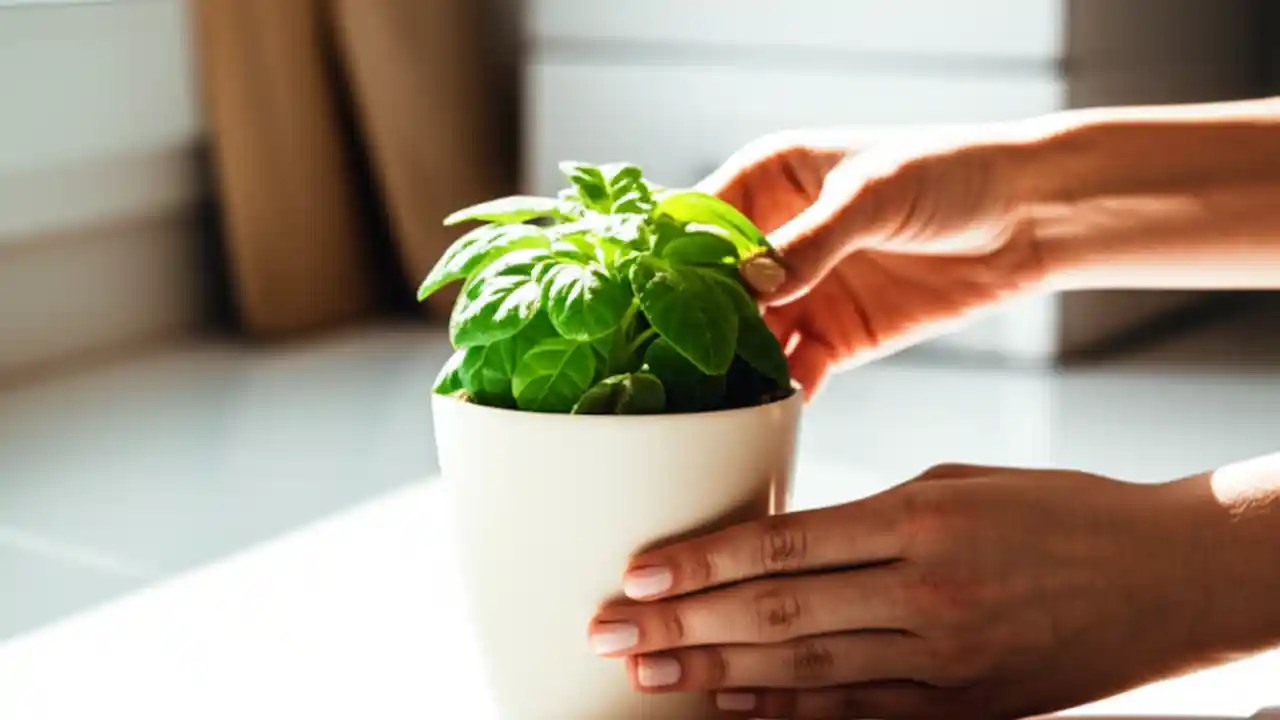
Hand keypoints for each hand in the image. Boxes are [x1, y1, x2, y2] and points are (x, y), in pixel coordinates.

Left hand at [588, 465, 1223, 718]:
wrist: (1162, 575)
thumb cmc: (1056, 513)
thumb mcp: (956, 482)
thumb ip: (868, 518)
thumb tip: (781, 545)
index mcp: (919, 517)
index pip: (784, 543)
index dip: (702, 561)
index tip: (637, 570)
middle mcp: (924, 591)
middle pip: (776, 613)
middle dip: (681, 623)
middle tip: (608, 629)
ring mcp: (943, 658)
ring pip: (806, 671)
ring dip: (715, 674)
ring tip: (647, 672)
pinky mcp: (963, 705)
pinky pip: (861, 713)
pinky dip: (789, 713)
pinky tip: (733, 708)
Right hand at [705, 128, 1048, 394]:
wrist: (1028, 217)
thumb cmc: (951, 174)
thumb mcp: (874, 193)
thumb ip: (811, 240)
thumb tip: (751, 282)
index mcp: (768, 182)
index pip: (696, 221)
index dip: (672, 257)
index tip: (653, 297)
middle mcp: (773, 240)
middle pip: (713, 290)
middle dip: (695, 325)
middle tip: (676, 362)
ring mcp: (802, 293)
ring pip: (747, 338)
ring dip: (733, 367)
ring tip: (712, 399)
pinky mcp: (836, 338)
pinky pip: (794, 371)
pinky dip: (781, 392)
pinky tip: (767, 412)